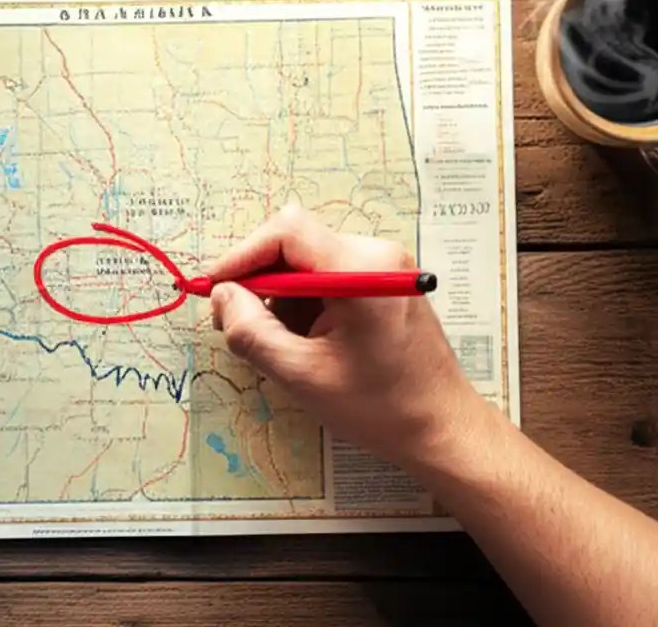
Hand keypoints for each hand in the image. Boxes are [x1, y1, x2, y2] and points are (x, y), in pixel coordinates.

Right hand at [207, 205, 481, 468]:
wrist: (442, 427)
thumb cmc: (380, 407)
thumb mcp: (302, 375)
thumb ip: (251, 331)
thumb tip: (222, 296)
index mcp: (359, 269)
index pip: (286, 231)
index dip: (242, 255)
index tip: (214, 289)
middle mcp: (375, 253)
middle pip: (293, 243)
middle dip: (258, 281)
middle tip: (234, 323)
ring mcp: (382, 264)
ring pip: (305, 261)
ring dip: (280, 297)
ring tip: (279, 345)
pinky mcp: (382, 280)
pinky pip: (325, 275)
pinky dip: (303, 302)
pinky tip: (305, 341)